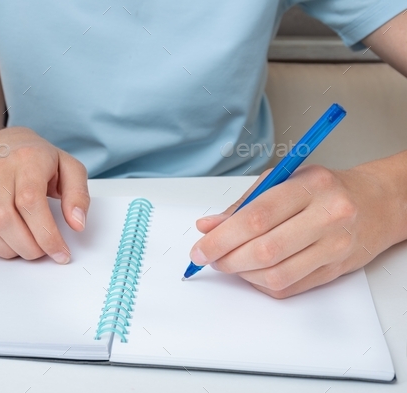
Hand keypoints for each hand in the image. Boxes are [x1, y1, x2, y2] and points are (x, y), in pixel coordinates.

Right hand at [0, 127, 89, 262]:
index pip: (30, 201)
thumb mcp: (70, 168)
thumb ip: (78, 195)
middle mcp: (0, 170)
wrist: (3, 145)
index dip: (46, 233)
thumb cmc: (40, 159)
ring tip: (30, 247)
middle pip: (4, 217)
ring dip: (11, 248)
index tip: (60, 252)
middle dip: (28, 246)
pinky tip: (10, 242)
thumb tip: (77, 224)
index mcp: (29, 160)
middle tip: (45, 251)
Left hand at [189, 164, 402, 297]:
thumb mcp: (282, 180)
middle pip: (264, 250)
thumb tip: (207, 227)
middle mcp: (327, 216)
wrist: (376, 203)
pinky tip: (252, 271)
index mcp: (310, 186)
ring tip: (229, 263)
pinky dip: (260, 283)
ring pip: (276, 274)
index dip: (221, 238)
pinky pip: (288, 287)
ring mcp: (334, 247)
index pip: (256, 218)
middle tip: (209, 258)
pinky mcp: (335, 270)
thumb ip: (243, 204)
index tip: (200, 248)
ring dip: (242, 274)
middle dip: (226, 259)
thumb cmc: (324, 188)